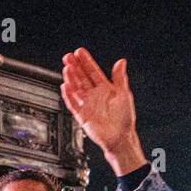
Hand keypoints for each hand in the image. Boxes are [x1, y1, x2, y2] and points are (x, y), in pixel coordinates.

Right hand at [60, 48, 146, 175]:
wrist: (119, 138)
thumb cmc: (124, 119)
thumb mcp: (124, 95)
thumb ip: (120, 78)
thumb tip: (121, 62)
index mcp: (105, 88)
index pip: (92, 71)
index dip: (86, 62)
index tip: (79, 52)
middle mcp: (94, 95)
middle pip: (81, 77)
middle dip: (74, 67)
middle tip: (67, 57)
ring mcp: (87, 104)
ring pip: (76, 88)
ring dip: (71, 78)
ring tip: (66, 68)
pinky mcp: (82, 115)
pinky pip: (73, 103)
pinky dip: (68, 95)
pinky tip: (65, 86)